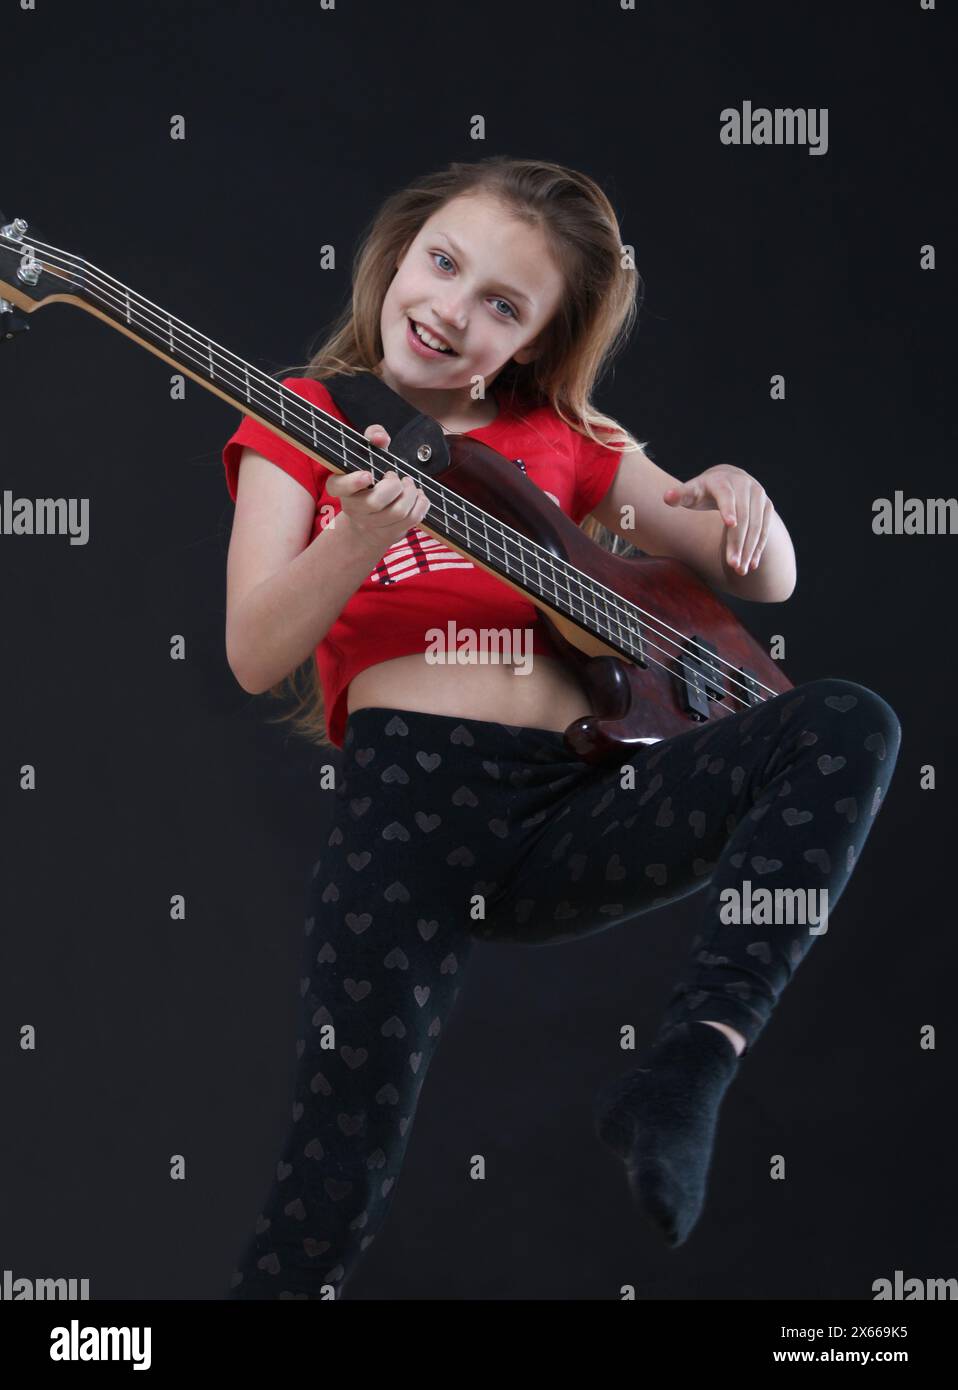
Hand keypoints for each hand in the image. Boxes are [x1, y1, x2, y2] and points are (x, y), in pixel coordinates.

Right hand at [325, 424, 430, 555]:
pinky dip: (421, 504)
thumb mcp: (369, 455)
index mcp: (340, 486)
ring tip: (409, 485)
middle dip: (394, 485)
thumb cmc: (371, 478)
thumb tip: (379, 437)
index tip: (367, 475)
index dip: (353, 482)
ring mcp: (371, 524)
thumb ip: (373, 438)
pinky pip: (411, 520)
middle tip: (395, 477)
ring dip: (410, 494)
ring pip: (398, 511)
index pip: (339, 487)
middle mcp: (353, 508)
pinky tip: (418, 496)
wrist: (370, 517)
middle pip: (375, 502)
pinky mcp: (390, 533)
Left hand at [663, 464, 773, 575]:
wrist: (729, 478)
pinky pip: (765, 529)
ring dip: (749, 549)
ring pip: (757, 525)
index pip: (726, 496)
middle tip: (732, 565)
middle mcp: (745, 486)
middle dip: (738, 542)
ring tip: (740, 570)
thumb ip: (679, 495)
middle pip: (743, 517)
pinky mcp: (767, 506)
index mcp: (723, 481)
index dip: (728, 509)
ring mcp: (759, 495)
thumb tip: (667, 497)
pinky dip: (758, 547)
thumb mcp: (691, 491)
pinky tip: (752, 564)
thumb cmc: (703, 491)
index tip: (730, 524)